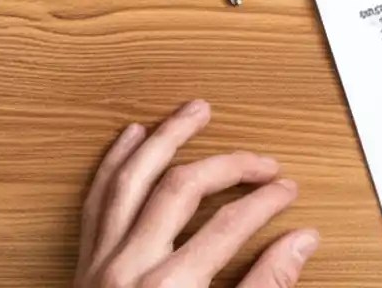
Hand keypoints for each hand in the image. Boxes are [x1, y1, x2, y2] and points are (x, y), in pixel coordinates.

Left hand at [75, 100, 318, 287]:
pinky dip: (114, 165)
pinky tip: (129, 139)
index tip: (288, 191)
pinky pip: (96, 202)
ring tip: (192, 111)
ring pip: (131, 180)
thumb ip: (264, 287)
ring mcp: (100, 264)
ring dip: (164, 139)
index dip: (266, 201)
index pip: (231, 224)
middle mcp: (130, 267)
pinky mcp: (81, 267)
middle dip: (228, 164)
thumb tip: (300, 241)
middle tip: (262, 159)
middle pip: (183, 188)